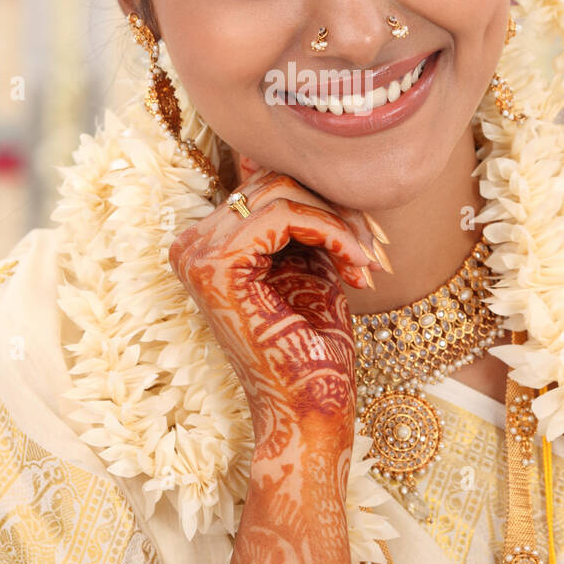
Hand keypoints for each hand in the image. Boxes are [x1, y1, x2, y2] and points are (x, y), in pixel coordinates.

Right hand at [167, 161, 385, 455]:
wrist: (310, 408)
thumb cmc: (312, 346)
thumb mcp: (306, 262)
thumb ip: (299, 214)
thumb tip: (300, 154)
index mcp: (203, 244)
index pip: (264, 184)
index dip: (321, 201)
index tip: (365, 240)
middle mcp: (189, 245)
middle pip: (273, 181)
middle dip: (335, 208)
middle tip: (374, 249)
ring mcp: (198, 254)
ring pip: (284, 192)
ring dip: (340, 223)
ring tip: (367, 263)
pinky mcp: (219, 264)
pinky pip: (287, 214)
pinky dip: (334, 233)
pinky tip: (356, 269)